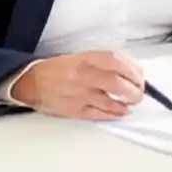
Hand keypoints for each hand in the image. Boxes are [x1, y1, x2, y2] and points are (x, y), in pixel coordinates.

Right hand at [10, 50, 144, 118]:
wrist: (32, 82)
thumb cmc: (59, 69)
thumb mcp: (80, 57)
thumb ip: (104, 63)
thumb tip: (131, 72)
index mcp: (84, 58)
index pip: (115, 60)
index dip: (132, 69)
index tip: (140, 76)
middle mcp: (82, 75)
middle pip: (116, 82)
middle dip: (134, 90)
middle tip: (139, 93)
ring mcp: (78, 93)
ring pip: (109, 100)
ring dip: (126, 103)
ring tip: (130, 103)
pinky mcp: (74, 110)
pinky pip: (98, 113)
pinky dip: (113, 113)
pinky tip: (119, 111)